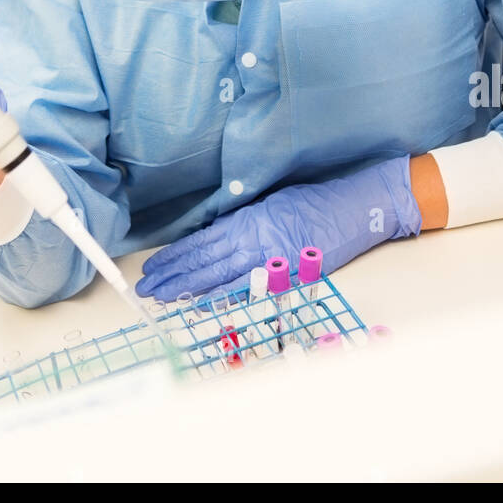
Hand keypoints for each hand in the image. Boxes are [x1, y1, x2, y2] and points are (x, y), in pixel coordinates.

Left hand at [136, 155, 421, 300]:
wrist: (355, 207)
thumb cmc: (316, 200)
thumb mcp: (273, 201)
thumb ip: (246, 219)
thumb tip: (218, 233)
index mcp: (250, 218)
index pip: (203, 240)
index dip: (176, 255)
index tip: (155, 265)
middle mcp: (256, 238)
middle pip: (206, 260)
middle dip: (174, 274)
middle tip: (147, 287)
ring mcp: (271, 258)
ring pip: (221, 276)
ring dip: (189, 287)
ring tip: (163, 295)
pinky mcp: (287, 274)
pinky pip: (250, 287)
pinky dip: (224, 296)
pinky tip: (203, 303)